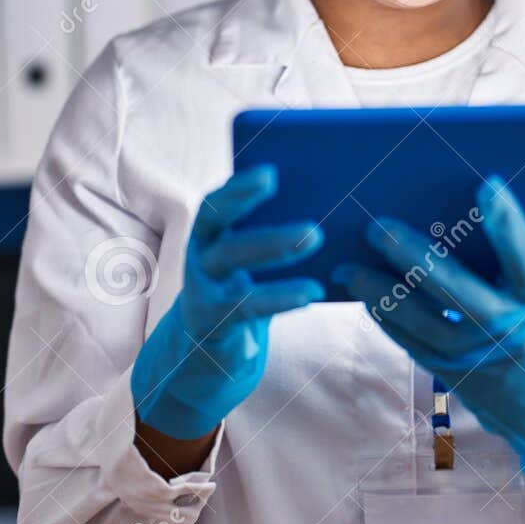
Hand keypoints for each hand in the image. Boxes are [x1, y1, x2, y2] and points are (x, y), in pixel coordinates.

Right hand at [130, 163, 325, 439]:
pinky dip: (280, 297)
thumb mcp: (247, 262)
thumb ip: (268, 234)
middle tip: (313, 223)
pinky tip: (313, 291)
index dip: (238, 188)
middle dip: (261, 219)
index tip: (271, 173)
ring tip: (315, 238)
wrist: (207, 350)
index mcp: (207, 236)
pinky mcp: (214, 323)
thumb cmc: (239, 291)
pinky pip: (246, 306)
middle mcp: (199, 259)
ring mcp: (203, 292)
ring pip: (233, 264)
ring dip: (274, 248)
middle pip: (223, 232)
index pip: (215, 205)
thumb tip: (325, 204)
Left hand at [333, 173, 524, 497]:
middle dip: (412, 256)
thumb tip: (449, 223)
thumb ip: (506, 271)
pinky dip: (386, 318)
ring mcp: (475, 355)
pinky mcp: (451, 374)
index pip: (524, 258)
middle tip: (376, 226)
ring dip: (380, 291)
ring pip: (421, 321)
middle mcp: (506, 329)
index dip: (509, 224)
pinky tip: (364, 297)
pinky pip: (411, 343)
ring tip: (348, 268)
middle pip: (455, 289)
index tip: (489, 184)